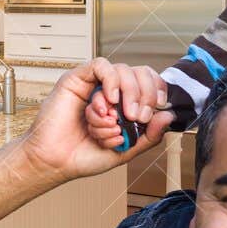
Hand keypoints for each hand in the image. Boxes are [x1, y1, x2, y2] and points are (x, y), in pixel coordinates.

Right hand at [20, 60, 172, 180]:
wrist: (57, 161)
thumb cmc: (85, 155)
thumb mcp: (126, 149)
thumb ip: (149, 136)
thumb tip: (169, 116)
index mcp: (124, 104)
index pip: (148, 82)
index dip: (157, 89)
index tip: (158, 107)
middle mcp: (111, 91)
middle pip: (139, 73)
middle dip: (145, 94)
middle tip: (137, 116)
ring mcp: (95, 83)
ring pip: (123, 70)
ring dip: (125, 95)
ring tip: (114, 119)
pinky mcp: (78, 78)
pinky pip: (102, 66)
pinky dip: (111, 81)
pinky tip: (109, 101)